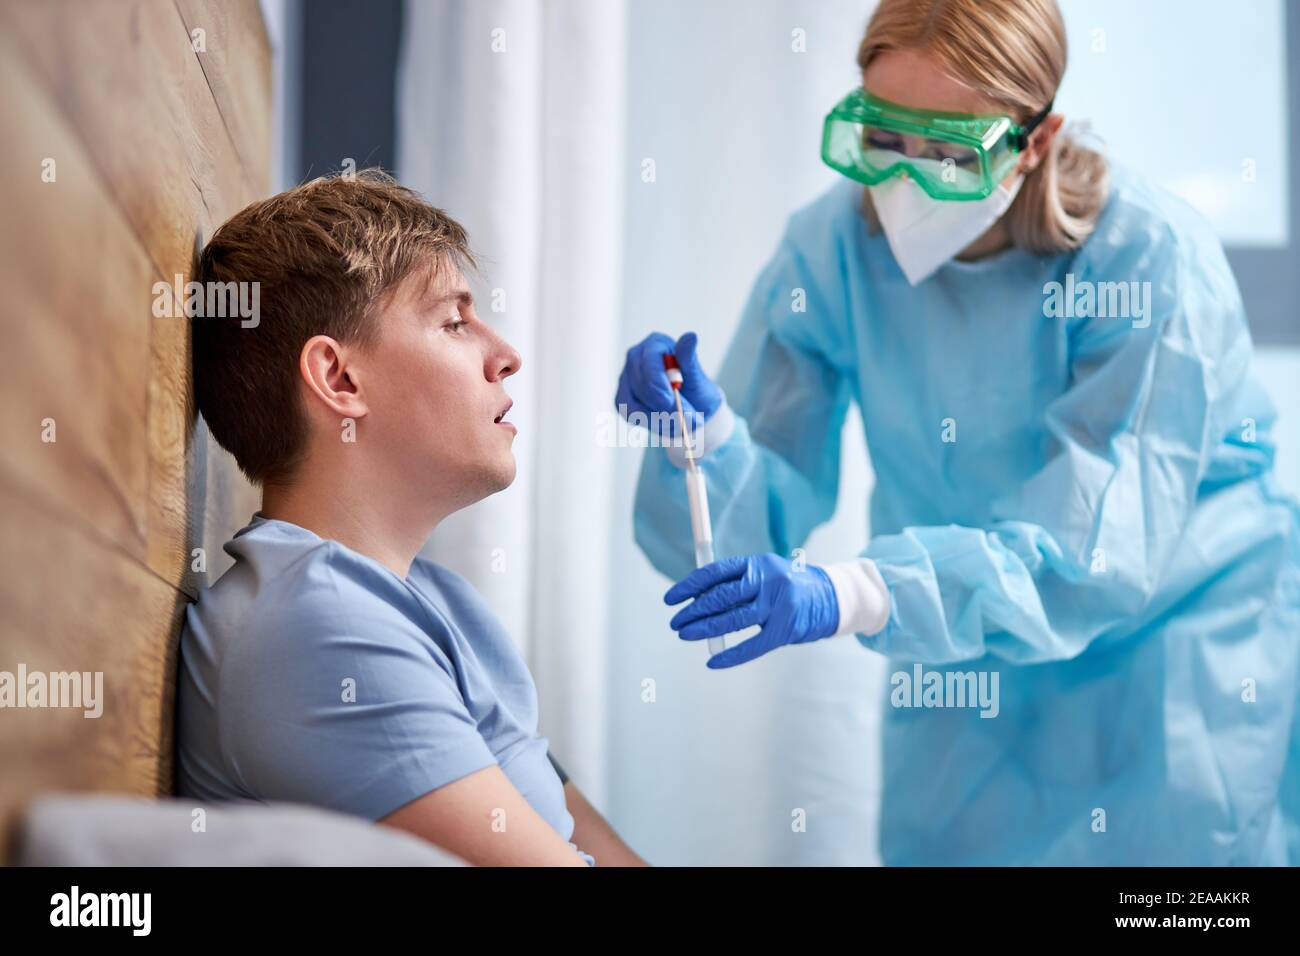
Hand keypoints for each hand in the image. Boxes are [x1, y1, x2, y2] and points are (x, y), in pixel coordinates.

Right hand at [614, 331, 721, 437]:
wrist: (691, 409)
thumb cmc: (696, 389)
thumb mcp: (697, 376)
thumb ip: (690, 360)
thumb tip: (691, 336)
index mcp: (655, 344)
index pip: (650, 362)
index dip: (661, 385)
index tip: (675, 402)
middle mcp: (636, 357)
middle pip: (641, 384)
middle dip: (664, 406)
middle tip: (685, 418)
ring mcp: (625, 377)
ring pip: (634, 402)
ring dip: (659, 417)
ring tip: (680, 420)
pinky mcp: (621, 397)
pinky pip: (630, 414)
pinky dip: (649, 422)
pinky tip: (664, 420)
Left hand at [664, 553, 839, 668]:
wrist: (832, 597)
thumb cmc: (788, 586)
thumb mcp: (765, 574)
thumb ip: (737, 583)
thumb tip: (698, 598)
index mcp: (757, 563)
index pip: (716, 572)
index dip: (690, 585)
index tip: (671, 598)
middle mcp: (767, 581)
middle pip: (722, 596)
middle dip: (694, 610)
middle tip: (675, 622)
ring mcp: (778, 605)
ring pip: (734, 619)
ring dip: (705, 628)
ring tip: (685, 634)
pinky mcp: (786, 629)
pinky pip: (753, 645)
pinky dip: (731, 655)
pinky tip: (713, 661)